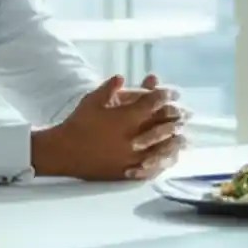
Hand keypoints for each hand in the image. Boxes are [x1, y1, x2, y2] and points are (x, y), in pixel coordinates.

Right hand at [31, 75, 186, 180]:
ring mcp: (134, 155)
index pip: (154, 102)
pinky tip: (170, 159)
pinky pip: (153, 167)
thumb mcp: (92, 100)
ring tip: (183, 136)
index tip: (173, 92)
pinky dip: (164, 162)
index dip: (166, 94)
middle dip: (176, 117)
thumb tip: (122, 77)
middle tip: (184, 112)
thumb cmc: (78, 123)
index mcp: (127, 117)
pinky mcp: (129, 170)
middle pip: (164, 124)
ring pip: (163, 148)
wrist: (64, 152)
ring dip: (175, 140)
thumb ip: (110, 88)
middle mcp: (135, 136)